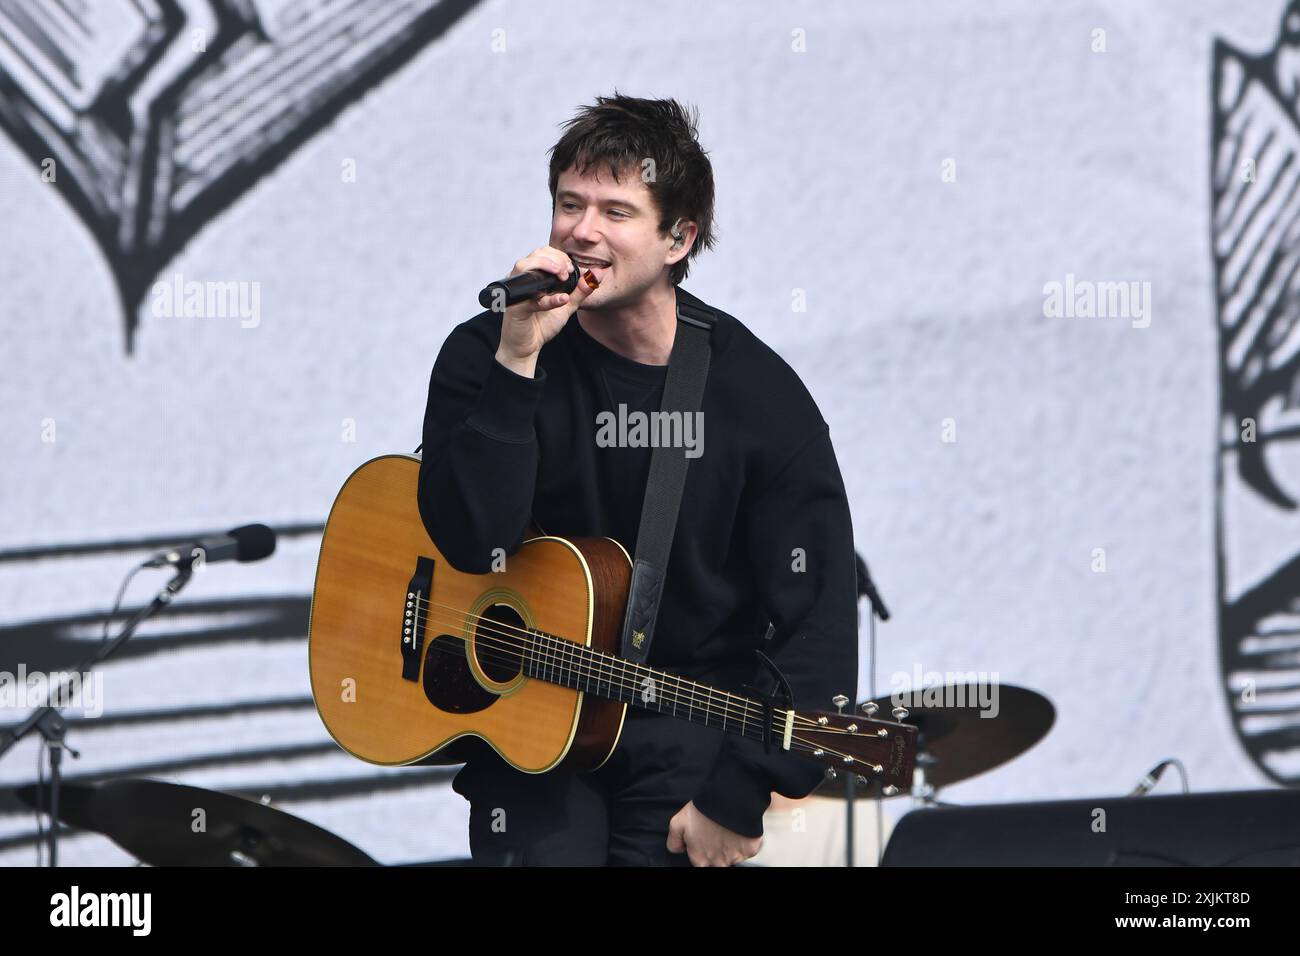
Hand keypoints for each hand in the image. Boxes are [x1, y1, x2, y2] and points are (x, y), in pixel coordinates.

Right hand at [494, 245, 598, 376]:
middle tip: (567, 272)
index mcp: (534, 276)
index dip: (560, 256)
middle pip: (535, 254)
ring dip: (547, 266)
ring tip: (563, 277)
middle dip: (555, 259)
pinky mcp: (515, 307)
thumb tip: (598, 273)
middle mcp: (523, 280)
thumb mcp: (567, 305)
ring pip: (524, 266)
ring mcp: (517, 291)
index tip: (571, 269)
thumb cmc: (542, 324)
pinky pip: (530, 299)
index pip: (545, 252)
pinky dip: (548, 299)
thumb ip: (581, 290)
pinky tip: (562, 300)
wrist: (527, 347)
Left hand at [666, 800, 761, 866]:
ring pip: (733, 857)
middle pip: (718, 863)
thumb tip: (677, 850)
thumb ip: (674, 841)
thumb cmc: (703, 810)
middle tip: (718, 834)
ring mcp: (735, 858)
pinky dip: (746, 842)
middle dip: (718, 852)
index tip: (705, 842)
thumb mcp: (678, 822)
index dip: (702, 854)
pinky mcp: (750, 851)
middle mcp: (717, 862)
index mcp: (700, 858)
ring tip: (729, 828)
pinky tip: (741, 829)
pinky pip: (748, 850)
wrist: (729, 799)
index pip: (700, 865)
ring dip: (731, 846)